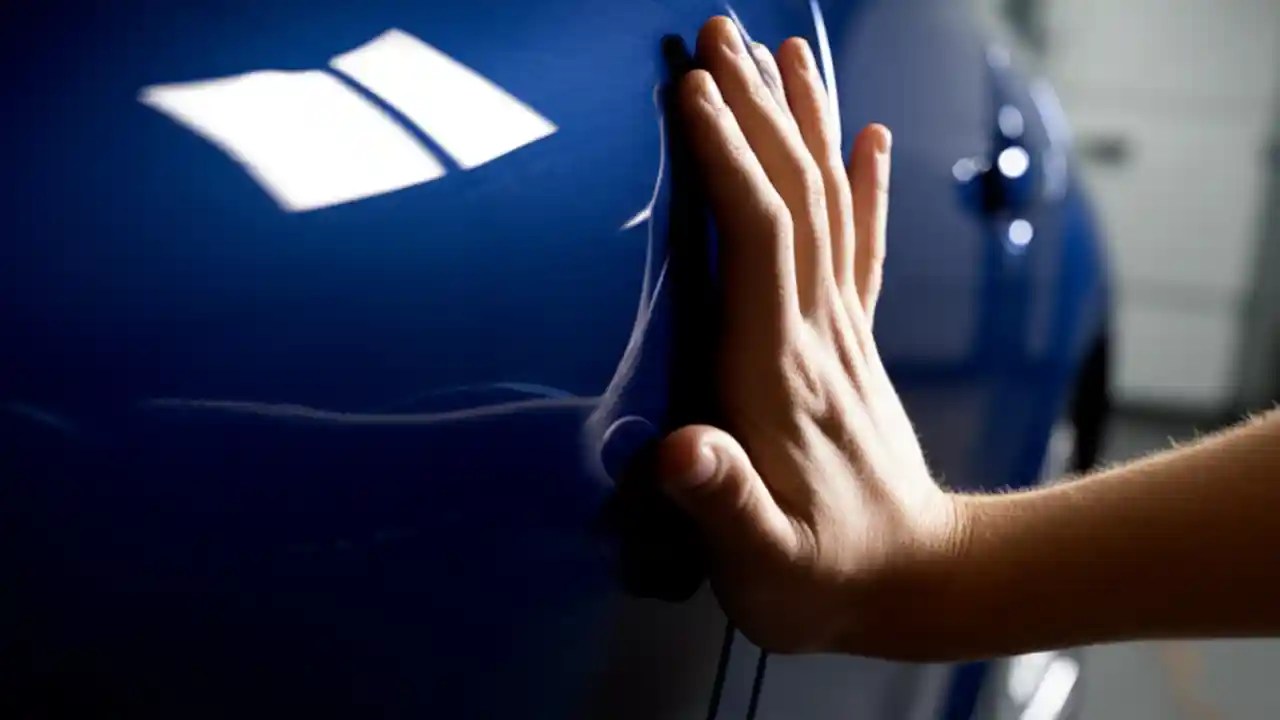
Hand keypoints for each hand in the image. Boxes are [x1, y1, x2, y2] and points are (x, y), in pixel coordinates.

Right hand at [656, 17, 966, 658]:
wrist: (920, 583)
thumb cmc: (826, 577)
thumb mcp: (765, 566)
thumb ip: (723, 505)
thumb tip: (678, 452)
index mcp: (778, 372)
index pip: (758, 238)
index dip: (728, 161)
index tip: (692, 93)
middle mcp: (817, 334)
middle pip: (795, 195)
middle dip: (758, 108)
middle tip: (723, 32)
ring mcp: (842, 333)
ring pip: (829, 203)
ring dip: (805, 123)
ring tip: (784, 52)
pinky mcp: (853, 345)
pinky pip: (861, 245)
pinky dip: (864, 184)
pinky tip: (868, 136)